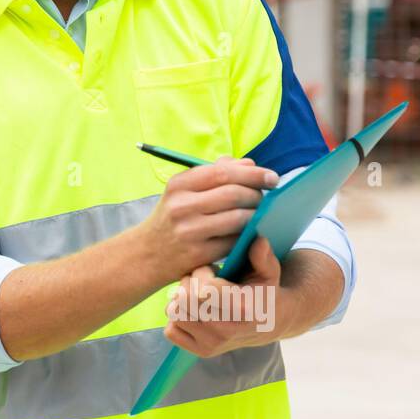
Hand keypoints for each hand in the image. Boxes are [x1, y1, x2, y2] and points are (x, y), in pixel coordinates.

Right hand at [136, 156, 278, 280]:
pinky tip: (249, 232)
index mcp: (179, 185)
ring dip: (256, 216)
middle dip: (257, 195)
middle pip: (233, 194)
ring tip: (259, 214)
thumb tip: (250, 164)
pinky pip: (234, 241)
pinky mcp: (198, 254)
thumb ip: (215, 173)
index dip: (253, 173)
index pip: (222, 172)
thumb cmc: (173, 217)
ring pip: (238, 218)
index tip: (272, 177)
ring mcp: (189, 231)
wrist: (148, 254)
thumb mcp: (183, 191)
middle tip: (266, 198)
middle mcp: (181, 206)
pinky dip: (247, 236)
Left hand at [164, 236, 290, 356]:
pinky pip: (170, 330)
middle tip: (201, 280)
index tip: (212, 269)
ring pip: (174, 313)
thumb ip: (263, 256)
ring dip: (180, 299)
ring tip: (198, 295)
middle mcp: (227, 331)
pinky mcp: (201, 352)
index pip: (204, 289)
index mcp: (244, 310)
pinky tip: (194, 310)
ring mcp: (213, 345)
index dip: (202, 273)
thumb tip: (258, 240)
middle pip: (184, 299)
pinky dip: (178, 318)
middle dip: (188, 283)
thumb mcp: (269, 271)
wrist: (269, 322)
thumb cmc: (264, 290)